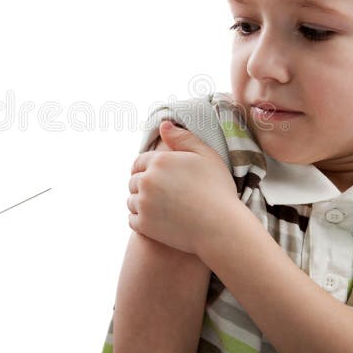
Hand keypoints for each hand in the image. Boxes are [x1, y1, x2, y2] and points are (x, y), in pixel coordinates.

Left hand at [127, 120, 239, 254]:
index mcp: (159, 161)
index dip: (146, 169)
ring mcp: (143, 204)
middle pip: (133, 182)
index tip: (156, 177)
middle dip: (143, 186)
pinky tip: (156, 222)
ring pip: (131, 201)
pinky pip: (132, 220)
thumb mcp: (206, 156)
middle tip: (161, 194)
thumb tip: (163, 125)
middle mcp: (146, 180)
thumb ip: (183, 138)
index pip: (139, 162)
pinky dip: (141, 221)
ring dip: (141, 203)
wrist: (221, 227)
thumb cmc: (218, 190)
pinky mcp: (144, 226)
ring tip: (160, 208)